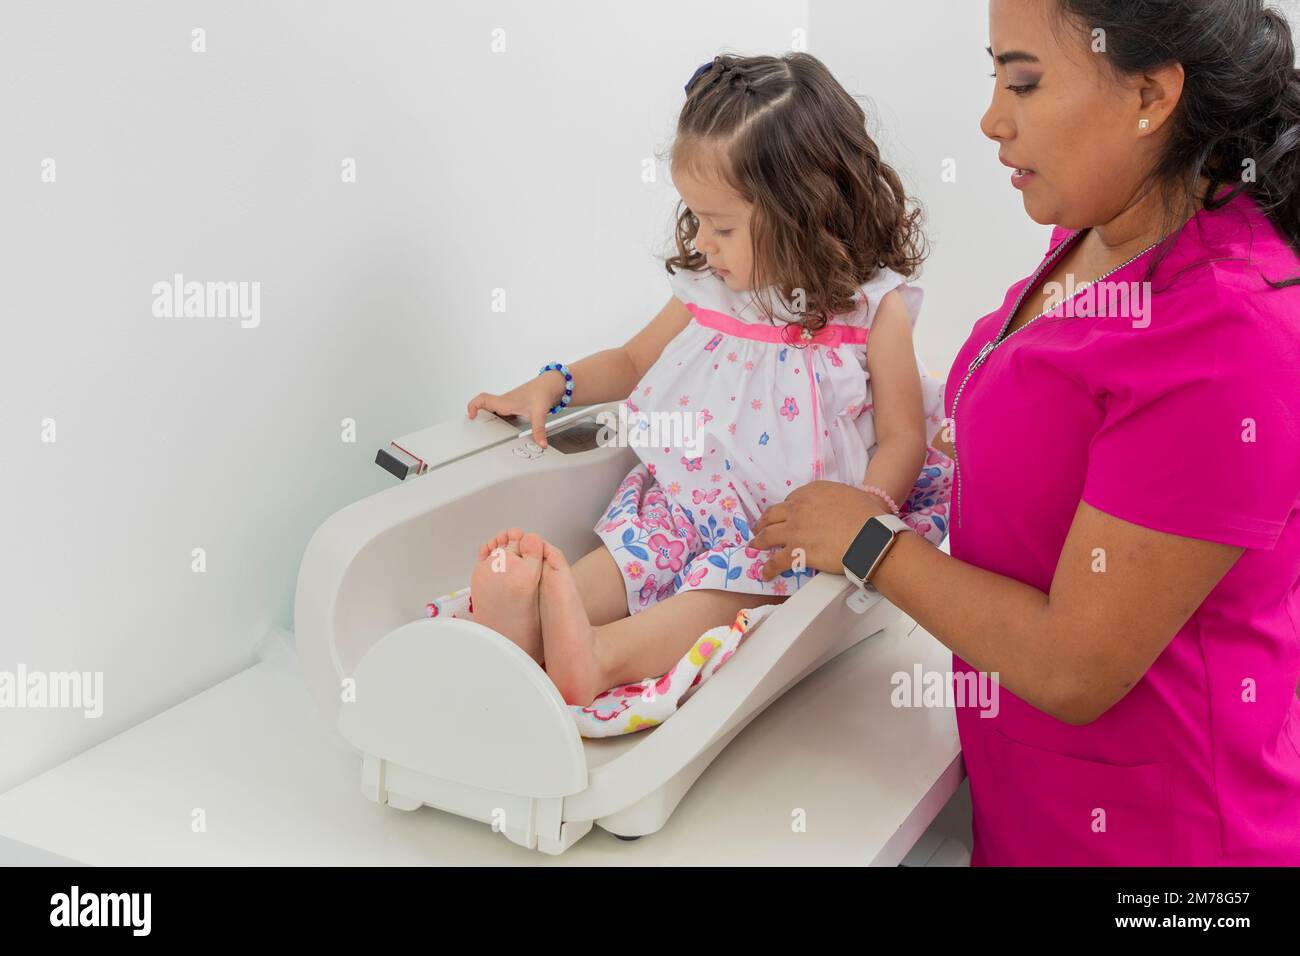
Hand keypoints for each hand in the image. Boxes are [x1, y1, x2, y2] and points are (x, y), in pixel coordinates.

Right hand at [467, 372, 565, 447]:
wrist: (552, 384)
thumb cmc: (543, 391)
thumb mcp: (540, 413)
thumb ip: (539, 430)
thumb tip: (540, 443)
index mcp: (506, 402)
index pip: (483, 400)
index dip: (473, 407)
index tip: (471, 417)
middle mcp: (504, 402)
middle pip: (483, 406)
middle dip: (476, 415)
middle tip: (474, 427)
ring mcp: (508, 403)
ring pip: (491, 409)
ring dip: (486, 417)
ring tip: (484, 429)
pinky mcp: (513, 405)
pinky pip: (499, 411)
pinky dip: (496, 418)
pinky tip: (500, 426)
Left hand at [748, 481, 891, 580]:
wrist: (869, 537)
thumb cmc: (868, 516)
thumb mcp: (850, 494)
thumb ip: (836, 497)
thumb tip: (837, 503)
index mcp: (812, 491)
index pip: (791, 499)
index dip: (787, 509)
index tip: (785, 515)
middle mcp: (798, 508)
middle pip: (773, 514)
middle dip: (764, 521)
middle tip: (759, 527)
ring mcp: (794, 530)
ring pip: (767, 535)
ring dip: (758, 541)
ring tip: (754, 546)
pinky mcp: (795, 552)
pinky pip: (776, 561)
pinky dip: (768, 569)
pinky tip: (765, 574)